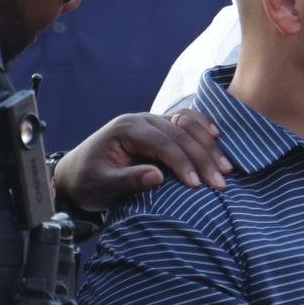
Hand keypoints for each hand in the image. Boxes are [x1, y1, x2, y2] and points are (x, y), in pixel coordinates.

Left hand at [54, 111, 230, 211]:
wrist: (77, 174)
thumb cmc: (88, 180)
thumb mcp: (102, 184)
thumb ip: (128, 180)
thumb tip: (158, 177)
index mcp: (126, 128)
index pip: (162, 142)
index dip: (181, 162)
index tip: (196, 184)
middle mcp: (142, 119)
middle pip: (180, 133)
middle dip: (202, 158)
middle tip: (220, 182)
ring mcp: (153, 121)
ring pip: (188, 126)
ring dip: (209, 146)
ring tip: (226, 168)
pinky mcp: (160, 129)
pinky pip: (187, 122)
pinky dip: (204, 129)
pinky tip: (218, 140)